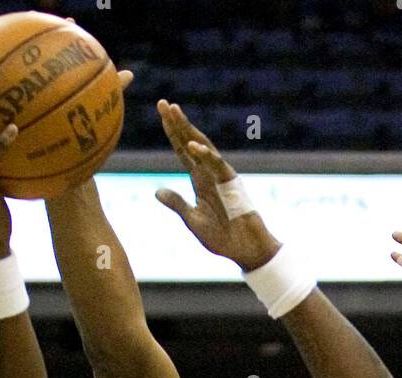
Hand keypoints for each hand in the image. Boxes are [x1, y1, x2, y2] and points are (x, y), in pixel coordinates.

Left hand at [155, 101, 279, 271]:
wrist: (245, 250)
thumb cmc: (223, 237)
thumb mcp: (193, 220)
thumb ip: (177, 204)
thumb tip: (156, 191)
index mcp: (199, 180)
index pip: (183, 151)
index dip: (172, 133)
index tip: (161, 114)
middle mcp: (209, 173)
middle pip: (190, 143)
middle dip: (176, 123)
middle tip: (163, 103)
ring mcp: (220, 176)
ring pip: (203, 147)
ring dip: (188, 129)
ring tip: (175, 112)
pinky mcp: (232, 184)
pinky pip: (217, 166)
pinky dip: (205, 155)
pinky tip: (192, 145)